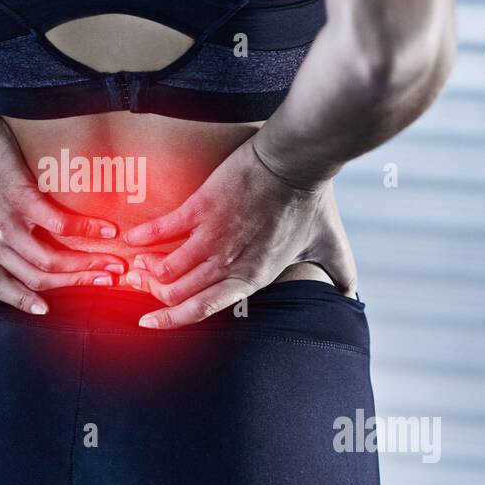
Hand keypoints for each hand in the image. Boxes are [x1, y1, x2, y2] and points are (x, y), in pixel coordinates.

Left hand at [0, 114, 123, 313]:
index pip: (0, 286)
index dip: (23, 301)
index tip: (46, 309)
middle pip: (38, 279)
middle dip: (77, 283)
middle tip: (108, 280)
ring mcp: (8, 224)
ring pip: (51, 261)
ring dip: (87, 265)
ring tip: (114, 263)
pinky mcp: (23, 200)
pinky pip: (60, 225)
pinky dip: (87, 231)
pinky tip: (108, 230)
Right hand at [121, 137, 356, 328]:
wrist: (296, 162)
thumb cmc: (311, 202)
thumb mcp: (329, 245)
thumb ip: (340, 273)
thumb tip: (352, 293)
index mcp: (252, 277)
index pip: (203, 309)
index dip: (173, 319)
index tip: (150, 322)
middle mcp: (227, 263)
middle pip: (178, 291)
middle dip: (156, 294)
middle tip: (143, 287)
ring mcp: (211, 236)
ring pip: (167, 266)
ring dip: (148, 269)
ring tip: (137, 266)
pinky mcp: (200, 208)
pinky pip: (164, 229)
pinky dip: (145, 236)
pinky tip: (132, 238)